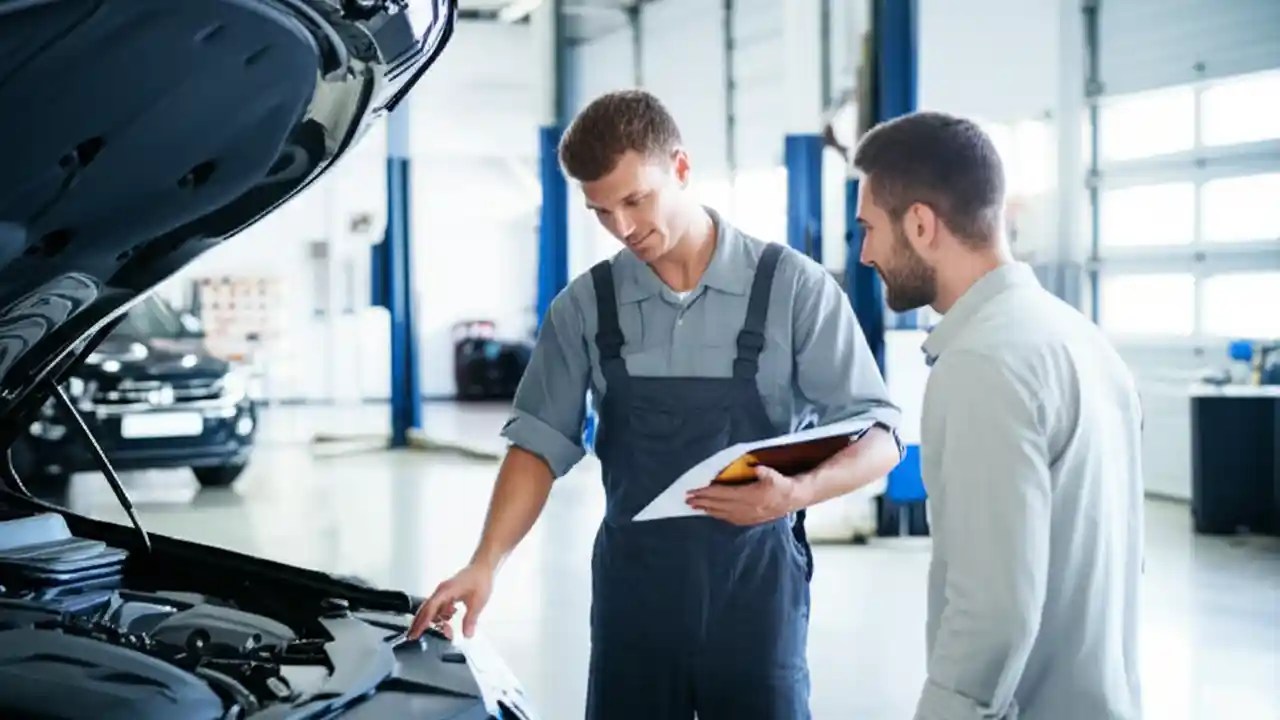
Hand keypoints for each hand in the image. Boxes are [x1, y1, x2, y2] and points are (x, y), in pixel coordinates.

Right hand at [407, 562, 494, 640]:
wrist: (483, 567)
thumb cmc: (480, 579)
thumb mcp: (477, 602)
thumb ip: (470, 620)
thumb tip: (467, 634)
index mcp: (445, 591)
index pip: (429, 609)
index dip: (422, 623)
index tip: (415, 634)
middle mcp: (441, 591)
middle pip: (425, 609)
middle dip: (419, 624)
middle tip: (413, 637)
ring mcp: (443, 592)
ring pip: (432, 609)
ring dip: (434, 621)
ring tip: (443, 631)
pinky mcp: (448, 593)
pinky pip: (439, 606)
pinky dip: (440, 616)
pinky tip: (448, 621)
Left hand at [685, 465, 802, 525]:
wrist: (793, 499)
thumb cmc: (782, 484)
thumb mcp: (774, 475)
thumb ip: (763, 472)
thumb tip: (755, 468)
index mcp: (750, 496)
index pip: (722, 494)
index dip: (707, 493)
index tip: (694, 491)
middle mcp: (746, 508)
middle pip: (719, 505)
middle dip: (702, 502)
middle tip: (687, 500)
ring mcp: (748, 516)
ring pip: (722, 513)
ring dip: (708, 510)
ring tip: (695, 506)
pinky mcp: (750, 520)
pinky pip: (730, 519)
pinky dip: (718, 516)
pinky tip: (712, 513)